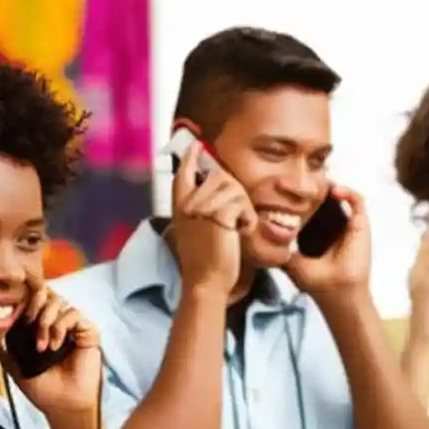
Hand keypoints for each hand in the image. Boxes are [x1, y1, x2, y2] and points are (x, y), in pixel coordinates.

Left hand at [7, 286, 106, 428]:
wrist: (62, 406)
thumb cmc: (43, 388)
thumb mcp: (15, 366)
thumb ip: (5, 349)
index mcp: (41, 327)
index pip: (34, 300)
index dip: (24, 300)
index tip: (15, 314)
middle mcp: (58, 323)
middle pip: (47, 294)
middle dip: (34, 305)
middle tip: (27, 323)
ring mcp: (74, 326)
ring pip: (60, 302)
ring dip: (45, 320)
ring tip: (41, 346)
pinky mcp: (88, 332)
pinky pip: (74, 315)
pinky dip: (61, 326)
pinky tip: (55, 346)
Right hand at [165, 143, 256, 296]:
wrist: (206, 282)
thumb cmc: (205, 261)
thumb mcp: (194, 231)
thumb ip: (201, 209)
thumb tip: (219, 188)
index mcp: (180, 208)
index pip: (182, 175)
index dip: (189, 159)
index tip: (195, 146)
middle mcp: (188, 205)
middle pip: (218, 176)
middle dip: (234, 191)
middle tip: (238, 214)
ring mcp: (202, 209)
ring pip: (233, 188)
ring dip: (244, 207)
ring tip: (239, 227)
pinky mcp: (219, 216)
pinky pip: (242, 204)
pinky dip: (248, 219)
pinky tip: (242, 232)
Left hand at [283, 185, 370, 298]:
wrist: (338, 294)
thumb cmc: (316, 283)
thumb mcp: (291, 262)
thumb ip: (279, 249)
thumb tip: (260, 237)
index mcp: (318, 233)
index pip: (311, 208)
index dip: (301, 197)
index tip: (288, 188)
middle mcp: (334, 226)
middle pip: (325, 197)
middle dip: (315, 186)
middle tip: (302, 179)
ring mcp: (348, 224)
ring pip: (341, 194)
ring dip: (330, 185)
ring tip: (317, 181)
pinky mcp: (361, 225)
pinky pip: (358, 200)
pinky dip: (348, 191)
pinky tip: (334, 190)